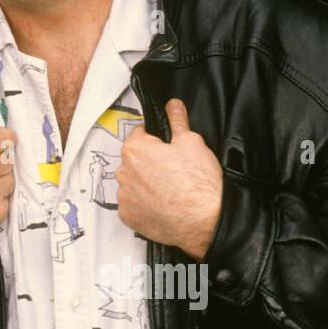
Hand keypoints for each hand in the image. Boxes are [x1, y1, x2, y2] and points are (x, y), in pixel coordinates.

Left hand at [115, 99, 222, 260]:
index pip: (140, 134)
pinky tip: (163, 205)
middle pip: (135, 160)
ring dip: (146, 183)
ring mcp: (124, 197)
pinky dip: (144, 204)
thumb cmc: (198, 184)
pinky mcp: (128, 217)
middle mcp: (123, 172)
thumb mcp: (192, 143)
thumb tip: (172, 106)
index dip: (157, 139)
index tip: (168, 148)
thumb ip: (177, 121)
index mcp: (135, 149)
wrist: (204, 222)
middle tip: (174, 170)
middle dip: (150, 162)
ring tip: (171, 190)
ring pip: (133, 183)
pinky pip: (133, 205)